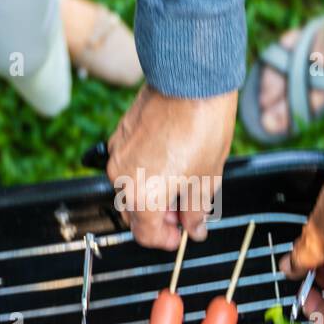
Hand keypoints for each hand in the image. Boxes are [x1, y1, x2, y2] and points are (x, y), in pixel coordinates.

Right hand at [106, 87, 235, 248]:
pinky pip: (126, 166)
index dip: (165, 240)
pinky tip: (165, 163)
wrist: (191, 83)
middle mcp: (122, 179)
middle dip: (157, 219)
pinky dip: (142, 173)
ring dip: (149, 195)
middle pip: (133, 215)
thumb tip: (193, 228)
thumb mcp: (207, 179)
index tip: (179, 235)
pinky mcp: (118, 137)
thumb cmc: (202, 128)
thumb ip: (195, 211)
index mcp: (144, 196)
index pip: (146, 235)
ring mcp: (117, 156)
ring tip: (177, 184)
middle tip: (182, 211)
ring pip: (128, 190)